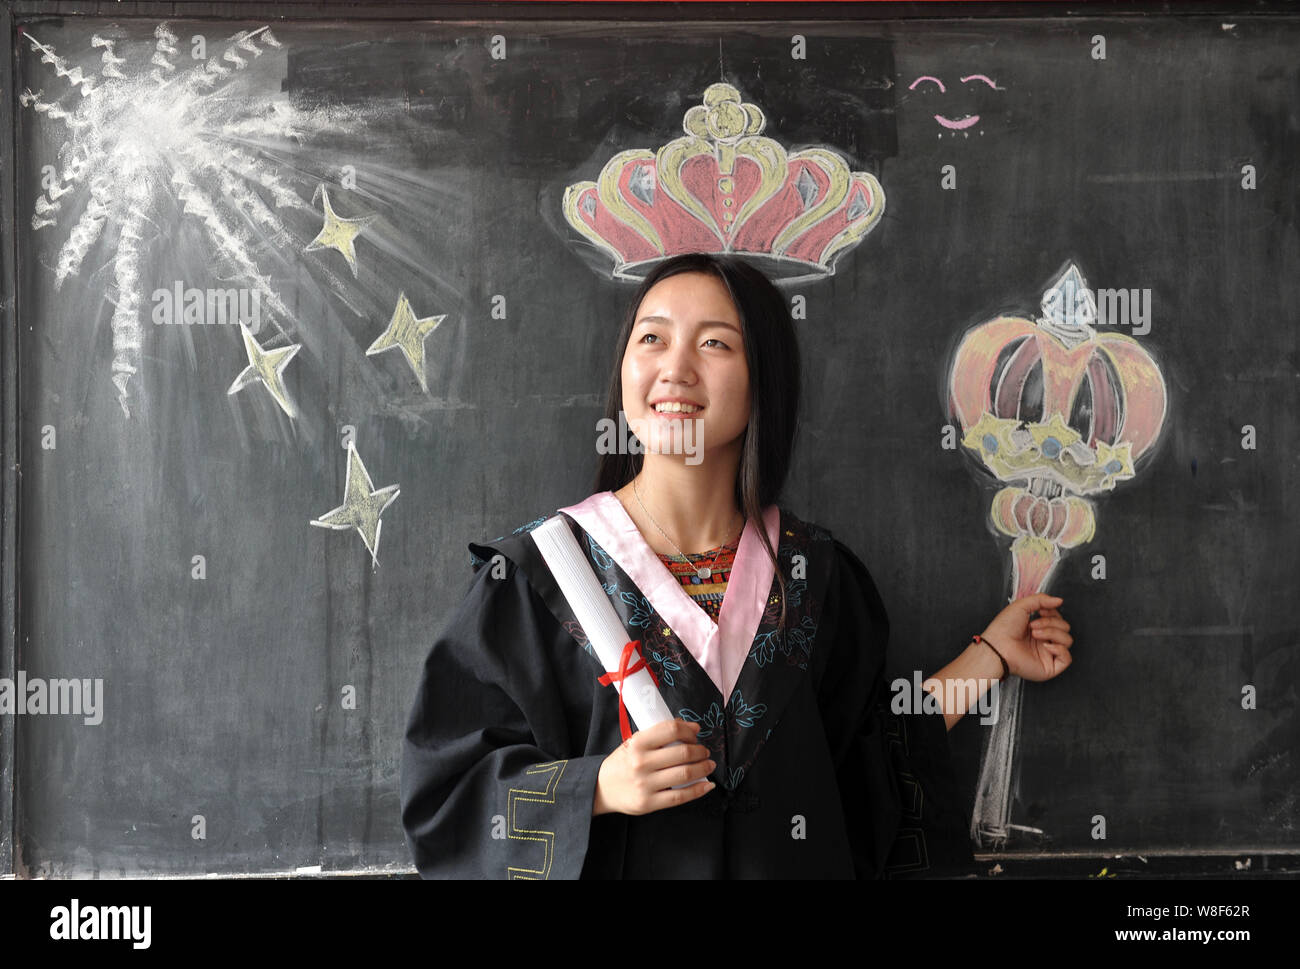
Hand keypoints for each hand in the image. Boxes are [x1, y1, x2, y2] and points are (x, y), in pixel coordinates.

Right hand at [592, 718, 715, 815]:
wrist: (601, 788)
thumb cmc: (622, 763)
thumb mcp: (633, 742)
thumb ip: (658, 735)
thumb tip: (691, 728)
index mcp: (637, 743)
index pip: (670, 730)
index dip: (688, 730)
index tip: (695, 732)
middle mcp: (641, 763)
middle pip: (682, 753)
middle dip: (700, 750)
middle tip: (704, 751)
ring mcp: (645, 784)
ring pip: (685, 774)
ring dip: (703, 768)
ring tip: (708, 764)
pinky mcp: (649, 803)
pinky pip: (680, 796)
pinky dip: (698, 790)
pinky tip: (707, 785)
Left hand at [979, 594, 1072, 682]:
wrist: (997, 646)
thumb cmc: (1003, 628)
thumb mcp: (1021, 605)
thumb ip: (1041, 599)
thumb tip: (1059, 600)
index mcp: (1037, 627)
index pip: (1058, 618)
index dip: (1053, 613)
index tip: (1041, 611)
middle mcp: (1044, 640)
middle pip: (1064, 627)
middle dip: (1050, 623)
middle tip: (1033, 625)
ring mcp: (1047, 653)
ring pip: (1067, 640)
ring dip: (1052, 633)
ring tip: (1035, 634)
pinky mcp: (1050, 666)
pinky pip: (1067, 658)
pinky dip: (1059, 649)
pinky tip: (1046, 646)